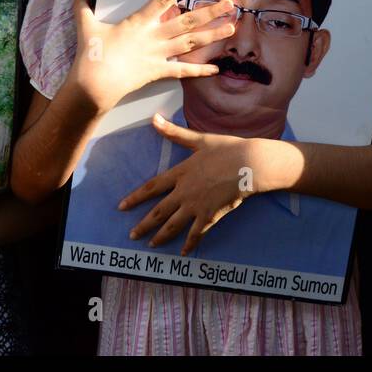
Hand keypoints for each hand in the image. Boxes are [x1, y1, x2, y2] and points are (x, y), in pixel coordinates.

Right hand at [67, 0, 237, 112]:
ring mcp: (158, 55)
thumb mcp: (85, 26)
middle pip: (188, 21)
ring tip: (232, 28)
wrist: (95, 84)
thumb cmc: (91, 55)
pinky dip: (199, 71)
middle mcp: (154, 36)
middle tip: (231, 4)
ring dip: (212, 35)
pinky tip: (215, 69)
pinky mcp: (158, 72)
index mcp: (139, 21)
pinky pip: (182, 71)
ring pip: (191, 42)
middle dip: (210, 12)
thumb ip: (82, 7)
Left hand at [118, 113, 277, 253]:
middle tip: (132, 235)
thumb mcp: (199, 139)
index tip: (122, 207)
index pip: (152, 187)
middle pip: (158, 212)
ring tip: (150, 245)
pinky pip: (196, 234)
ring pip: (173, 225)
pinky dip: (189, 244)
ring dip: (160, 236)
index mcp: (180, 173)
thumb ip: (174, 133)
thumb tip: (153, 118)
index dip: (135, 198)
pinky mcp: (210, 216)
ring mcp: (196, 206)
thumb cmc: (227, 149)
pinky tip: (183, 253)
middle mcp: (184, 192)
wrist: (250, 165)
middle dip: (143, 225)